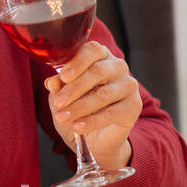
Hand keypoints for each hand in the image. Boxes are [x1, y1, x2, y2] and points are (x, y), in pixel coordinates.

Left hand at [44, 40, 139, 171]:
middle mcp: (117, 66)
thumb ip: (58, 87)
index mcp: (99, 56)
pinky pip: (112, 113)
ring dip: (79, 107)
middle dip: (74, 89)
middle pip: (97, 72)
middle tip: (58, 103)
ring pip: (103, 94)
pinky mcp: (134, 106)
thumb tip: (52, 82)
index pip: (92, 50)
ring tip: (62, 117)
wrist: (93, 136)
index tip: (63, 77)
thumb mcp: (62, 96)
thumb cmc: (77, 107)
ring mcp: (128, 85)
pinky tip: (78, 126)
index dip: (77, 62)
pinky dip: (92, 121)